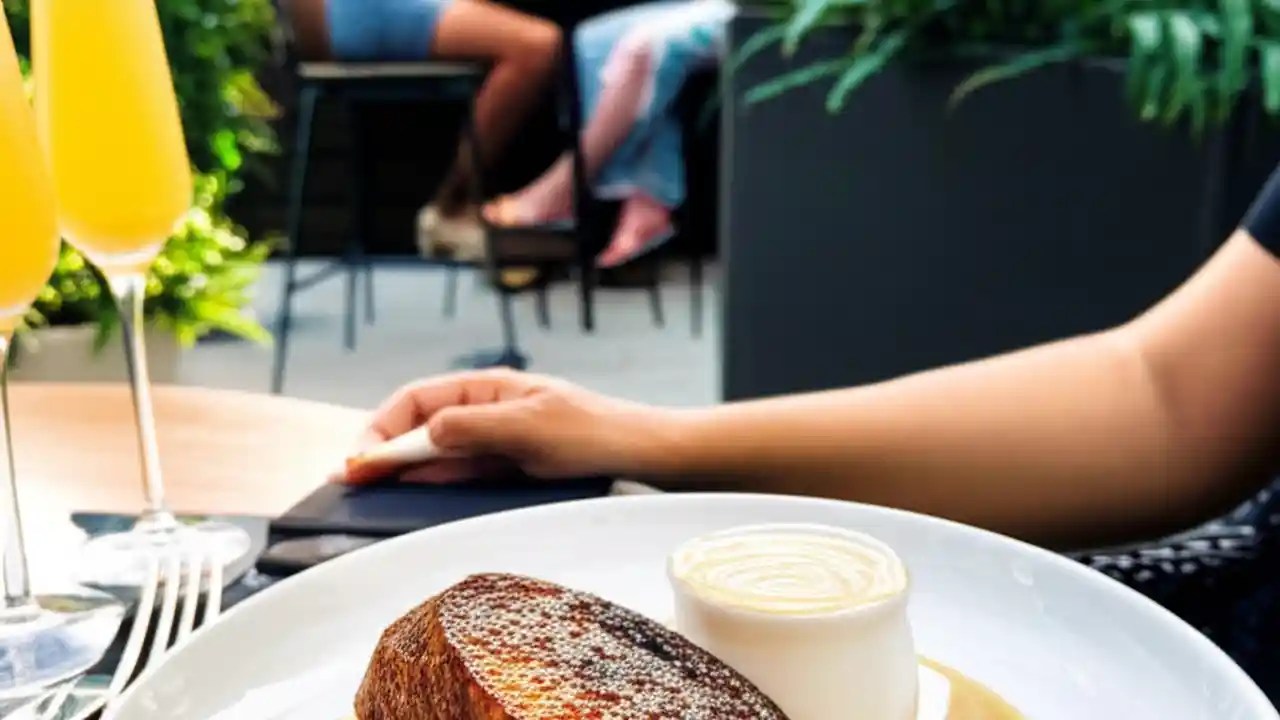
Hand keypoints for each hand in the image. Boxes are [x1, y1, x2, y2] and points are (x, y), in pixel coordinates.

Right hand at [341, 369, 676, 483]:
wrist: (636, 453)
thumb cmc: (589, 432)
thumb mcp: (528, 428)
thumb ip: (473, 429)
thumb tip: (425, 433)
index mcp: (486, 388)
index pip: (417, 399)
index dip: (382, 425)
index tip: (360, 456)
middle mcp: (484, 410)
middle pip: (419, 425)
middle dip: (382, 447)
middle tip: (348, 477)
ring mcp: (493, 439)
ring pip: (434, 452)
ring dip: (400, 468)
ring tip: (365, 488)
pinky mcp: (506, 466)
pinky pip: (457, 473)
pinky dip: (430, 482)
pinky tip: (408, 494)